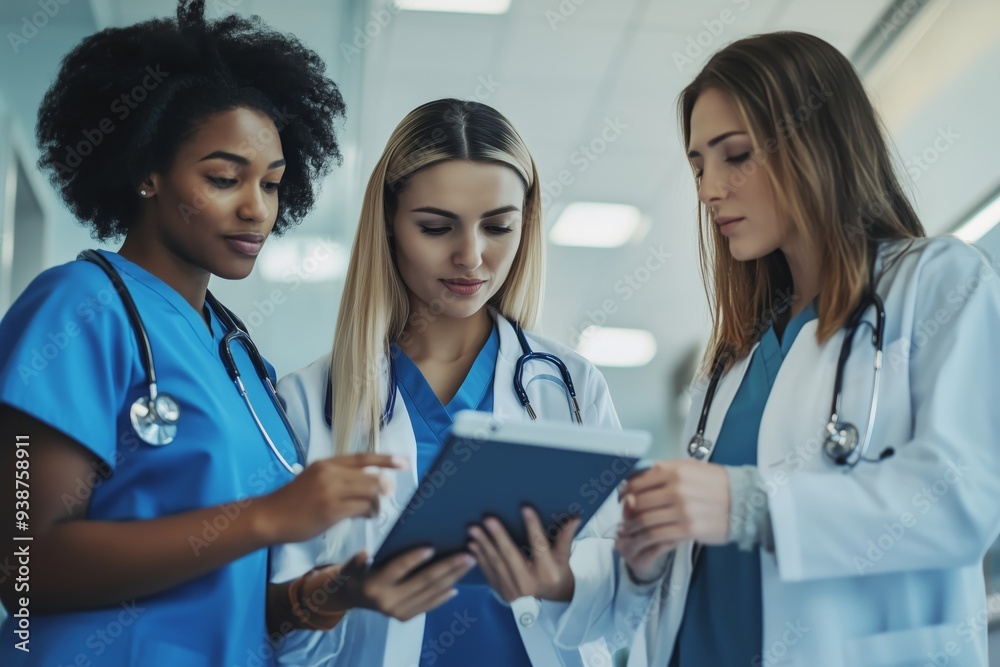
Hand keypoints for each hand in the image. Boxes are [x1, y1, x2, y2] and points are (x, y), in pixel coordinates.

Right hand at [256, 453, 406, 543]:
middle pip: (370, 476)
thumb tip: (368, 482)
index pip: (362, 457)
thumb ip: (338, 477)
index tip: (404, 462)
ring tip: (372, 511)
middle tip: (387, 495)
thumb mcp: (314, 479)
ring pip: (369, 493)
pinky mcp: (332, 510)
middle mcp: (330, 473)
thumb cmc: (293, 501)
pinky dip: (369, 513)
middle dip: (383, 487)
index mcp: (327, 463)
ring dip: (376, 504)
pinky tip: (366, 516)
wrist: (270, 517)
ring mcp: (331, 491)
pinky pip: (362, 509)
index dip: (385, 459)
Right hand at [302, 548, 475, 621]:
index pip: (399, 568)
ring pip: (430, 593)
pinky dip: (443, 596)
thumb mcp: (350, 564)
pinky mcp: (405, 617)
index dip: (414, 558)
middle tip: (467, 554)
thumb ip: (358, 560)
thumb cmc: (355, 573)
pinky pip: (428, 605)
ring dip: (452, 578)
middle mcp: (388, 601)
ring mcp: (398, 611)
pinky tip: (456, 586)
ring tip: (469, 564)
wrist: (352, 597)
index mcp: (375, 584)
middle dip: (448, 567)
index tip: (432, 547)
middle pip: (423, 581)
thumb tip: (366, 553)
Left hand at [467, 507, 581, 602]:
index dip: (533, 526)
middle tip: (488, 519)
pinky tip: (472, 544)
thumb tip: (575, 517)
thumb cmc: (557, 575)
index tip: (525, 508)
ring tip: (473, 529)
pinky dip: (479, 557)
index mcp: (547, 572)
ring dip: (483, 545)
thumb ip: (565, 538)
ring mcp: (513, 589)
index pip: (539, 545)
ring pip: (496, 563)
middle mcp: (529, 583)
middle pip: (511, 555)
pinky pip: (488, 572)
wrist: (549, 603)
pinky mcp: (501, 592)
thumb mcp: (564, 558)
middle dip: (498, 536)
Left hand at [616, 460, 729, 581]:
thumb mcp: (689, 467)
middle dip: (626, 512)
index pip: (636, 481)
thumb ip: (663, 470)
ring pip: (644, 520)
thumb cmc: (716, 484)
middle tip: (624, 517)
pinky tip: (641, 540)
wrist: (744, 501)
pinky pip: (657, 535)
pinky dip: (643, 539)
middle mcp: (676, 489)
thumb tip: (637, 476)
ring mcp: (682, 510)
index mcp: (674, 471)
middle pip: (637, 502)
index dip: (623, 491)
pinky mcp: (688, 529)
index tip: (621, 498)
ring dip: (632, 528)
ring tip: (629, 530)